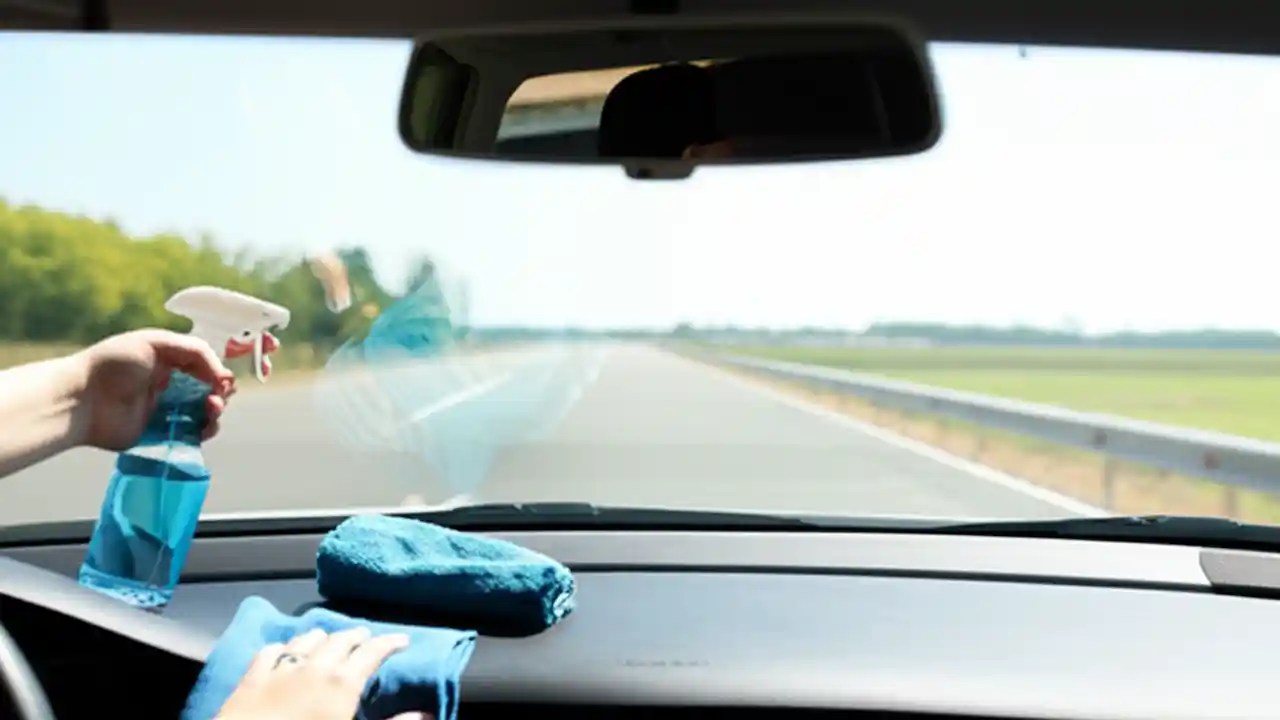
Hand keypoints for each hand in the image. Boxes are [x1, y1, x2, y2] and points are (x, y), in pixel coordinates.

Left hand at [72, 329, 235, 450]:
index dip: (218, 372)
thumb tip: (223, 376)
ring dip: (215, 412)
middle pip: (209, 390)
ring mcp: (165, 411)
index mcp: (168, 360)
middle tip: (216, 397)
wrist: (81, 399)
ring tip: (211, 410)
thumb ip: (195, 351)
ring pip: (204, 413)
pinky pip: (191, 434)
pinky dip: (203, 431)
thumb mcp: (155, 342)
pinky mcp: (160, 434)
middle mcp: (169, 385)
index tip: (222, 380)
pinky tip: (203, 427)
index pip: (204, 366)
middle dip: (220, 393)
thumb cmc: (113, 364)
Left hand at [214, 627, 427, 719]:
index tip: (402, 640)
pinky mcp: (252, 678)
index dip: (390, 643)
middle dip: (357, 636)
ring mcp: (281, 670)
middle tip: (368, 638)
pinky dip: (284, 647)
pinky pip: (270, 651)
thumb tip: (427, 713)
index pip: (373, 652)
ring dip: (323, 637)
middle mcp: (315, 667)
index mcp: (343, 684)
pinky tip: (285, 651)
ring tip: (330, 640)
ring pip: (307, 639)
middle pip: (341, 640)